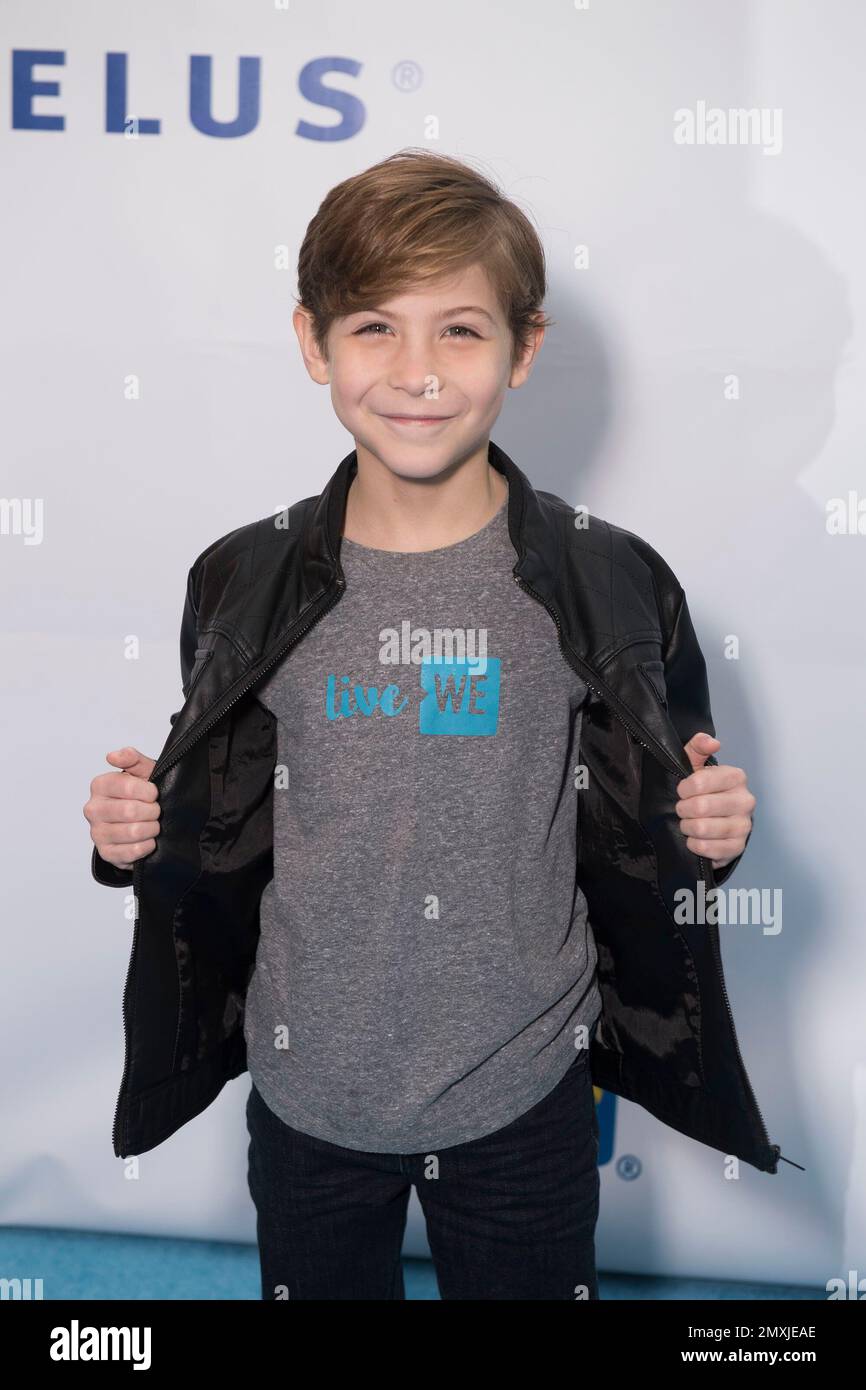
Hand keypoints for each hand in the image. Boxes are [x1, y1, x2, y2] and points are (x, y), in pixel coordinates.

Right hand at [83, 747, 159, 869]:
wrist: (141, 822)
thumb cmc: (142, 795)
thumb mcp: (143, 772)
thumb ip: (132, 759)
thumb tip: (113, 756)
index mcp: (100, 785)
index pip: (128, 786)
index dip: (149, 791)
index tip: (153, 794)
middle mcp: (93, 809)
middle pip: (130, 811)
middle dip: (152, 812)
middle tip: (155, 811)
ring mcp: (97, 833)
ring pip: (132, 832)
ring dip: (151, 829)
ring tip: (152, 825)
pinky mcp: (106, 853)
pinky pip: (133, 852)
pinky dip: (147, 846)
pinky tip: (147, 840)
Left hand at [675, 732, 755, 869]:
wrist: (713, 822)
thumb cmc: (702, 791)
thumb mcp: (695, 765)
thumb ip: (697, 748)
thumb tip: (712, 742)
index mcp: (736, 777)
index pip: (701, 782)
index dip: (684, 789)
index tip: (681, 791)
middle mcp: (746, 800)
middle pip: (701, 807)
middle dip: (683, 809)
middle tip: (682, 810)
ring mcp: (744, 826)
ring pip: (703, 829)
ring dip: (688, 827)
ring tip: (688, 823)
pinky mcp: (738, 847)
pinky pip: (707, 849)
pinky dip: (694, 844)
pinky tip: (695, 839)